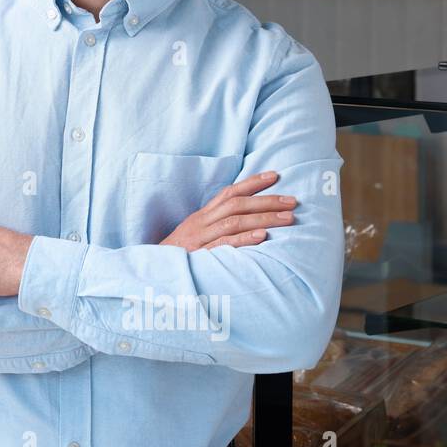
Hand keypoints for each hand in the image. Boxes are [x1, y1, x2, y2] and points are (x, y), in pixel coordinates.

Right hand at [160, 170, 296, 250]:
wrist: (153, 271)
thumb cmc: (179, 255)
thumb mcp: (196, 234)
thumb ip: (217, 225)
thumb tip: (247, 219)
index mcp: (202, 216)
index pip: (229, 192)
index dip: (252, 182)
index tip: (275, 176)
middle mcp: (201, 223)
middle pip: (236, 204)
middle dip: (267, 200)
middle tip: (293, 201)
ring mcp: (200, 238)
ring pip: (234, 222)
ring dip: (263, 218)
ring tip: (288, 218)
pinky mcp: (200, 255)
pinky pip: (224, 244)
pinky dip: (244, 239)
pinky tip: (262, 236)